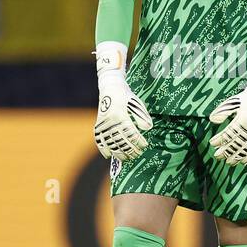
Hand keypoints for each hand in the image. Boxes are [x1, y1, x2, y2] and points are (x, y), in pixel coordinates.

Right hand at [93, 45, 152, 160]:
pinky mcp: (98, 125)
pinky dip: (103, 149)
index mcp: (121, 115)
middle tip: (138, 155)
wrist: (110, 88)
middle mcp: (110, 120)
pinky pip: (99, 140)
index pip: (131, 133)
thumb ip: (142, 116)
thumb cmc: (126, 96)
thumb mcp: (136, 103)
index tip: (145, 146)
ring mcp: (103, 124)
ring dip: (119, 153)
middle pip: (121, 141)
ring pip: (110, 143)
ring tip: (127, 158)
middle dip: (131, 150)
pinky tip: (109, 156)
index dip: (139, 142)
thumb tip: (148, 128)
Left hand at [209, 55, 246, 165]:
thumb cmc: (244, 99)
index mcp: (243, 119)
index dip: (220, 140)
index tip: (212, 143)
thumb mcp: (231, 103)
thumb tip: (212, 120)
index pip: (229, 134)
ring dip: (236, 157)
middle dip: (226, 152)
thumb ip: (222, 112)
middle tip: (217, 156)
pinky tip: (242, 162)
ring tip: (228, 162)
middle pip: (236, 144)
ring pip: (245, 149)